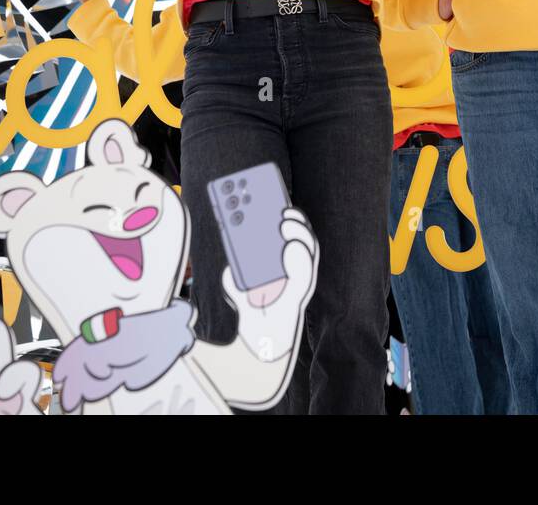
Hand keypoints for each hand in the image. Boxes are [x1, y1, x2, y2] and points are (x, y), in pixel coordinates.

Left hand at [225, 208, 318, 361]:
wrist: (260, 344)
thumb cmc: (253, 311)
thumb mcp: (236, 287)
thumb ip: (233, 275)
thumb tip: (229, 266)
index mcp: (281, 259)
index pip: (286, 228)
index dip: (280, 209)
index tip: (270, 193)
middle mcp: (294, 266)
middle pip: (299, 233)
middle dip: (291, 215)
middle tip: (277, 203)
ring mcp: (300, 279)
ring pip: (308, 247)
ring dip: (298, 231)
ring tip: (284, 220)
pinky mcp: (300, 294)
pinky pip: (304, 272)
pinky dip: (299, 258)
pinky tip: (289, 247)